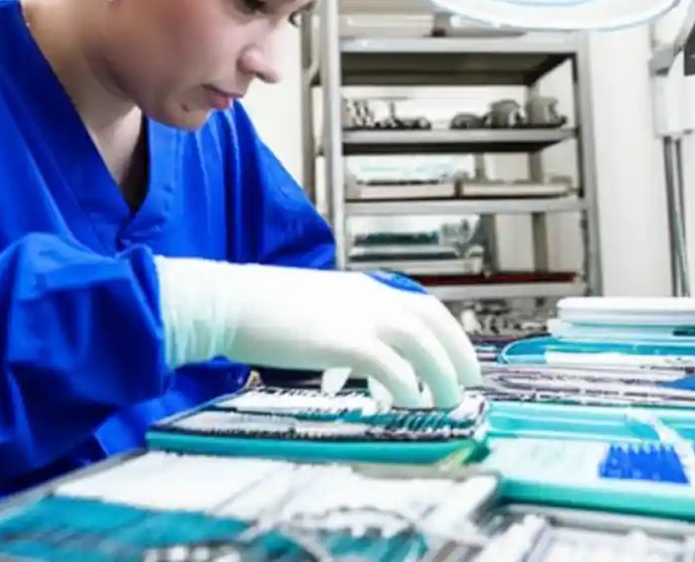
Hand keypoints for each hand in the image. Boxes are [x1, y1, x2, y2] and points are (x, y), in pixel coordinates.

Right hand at [154, 257, 481, 407]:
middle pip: (432, 320)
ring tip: (444, 406)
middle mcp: (367, 297)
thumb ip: (340, 327)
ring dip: (439, 377)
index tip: (458, 357)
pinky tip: (402, 407)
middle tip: (467, 385)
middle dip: (457, 354)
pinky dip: (403, 388)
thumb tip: (353, 363)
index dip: (447, 332)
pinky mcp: (341, 341)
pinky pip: (389, 368)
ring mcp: (356, 316)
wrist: (227, 301)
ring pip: (421, 344)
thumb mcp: (312, 310)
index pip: (422, 304)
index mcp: (362, 288)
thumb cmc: (259, 310)